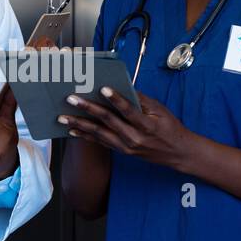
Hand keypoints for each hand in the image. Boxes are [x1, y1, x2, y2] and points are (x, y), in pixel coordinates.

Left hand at [58, 87, 193, 169]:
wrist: (178, 153)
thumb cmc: (169, 128)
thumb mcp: (160, 110)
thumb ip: (141, 100)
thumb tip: (122, 86)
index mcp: (147, 125)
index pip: (128, 111)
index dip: (115, 99)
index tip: (102, 88)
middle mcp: (134, 138)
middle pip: (108, 122)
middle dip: (88, 109)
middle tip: (71, 99)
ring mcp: (126, 147)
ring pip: (99, 134)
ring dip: (79, 125)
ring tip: (63, 117)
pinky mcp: (122, 151)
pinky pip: (101, 142)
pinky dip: (86, 136)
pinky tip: (72, 130)